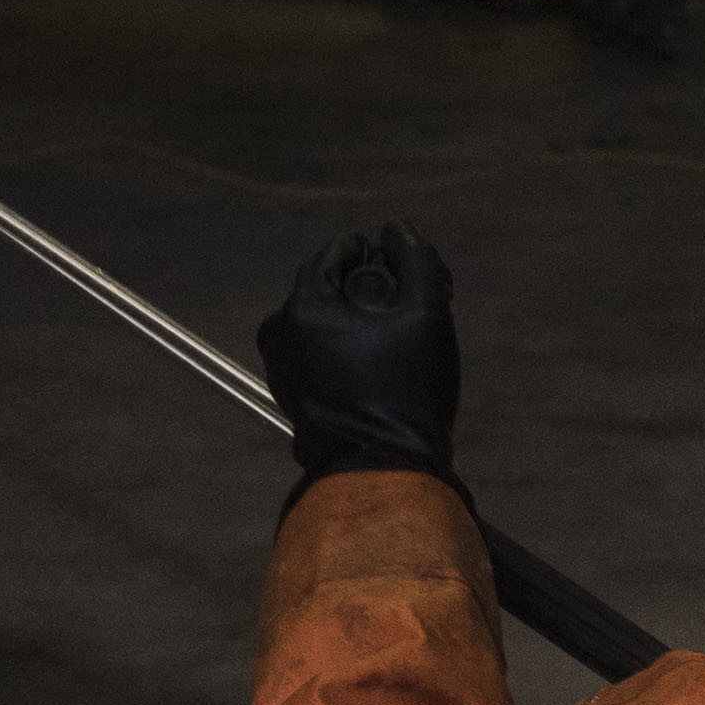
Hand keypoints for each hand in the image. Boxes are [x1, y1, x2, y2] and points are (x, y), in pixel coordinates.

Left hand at [257, 223, 458, 490]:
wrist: (384, 474)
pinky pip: (320, 354)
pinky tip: (384, 365)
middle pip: (329, 288)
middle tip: (413, 305)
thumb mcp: (426, 315)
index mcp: (301, 307)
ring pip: (326, 322)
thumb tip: (397, 230)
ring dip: (361, 321)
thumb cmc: (404, 393)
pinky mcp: (292, 395)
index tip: (407, 268)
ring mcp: (281, 367)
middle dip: (371, 289)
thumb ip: (416, 261)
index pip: (336, 253)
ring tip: (403, 338)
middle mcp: (278, 333)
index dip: (376, 252)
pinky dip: (348, 349)